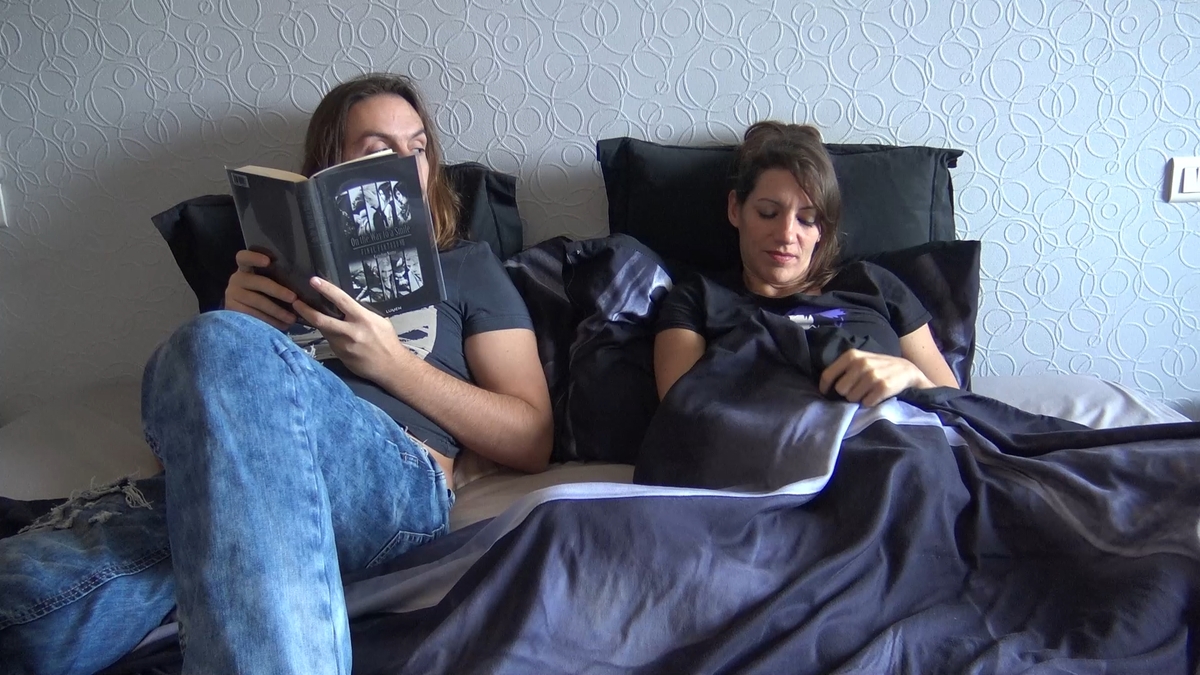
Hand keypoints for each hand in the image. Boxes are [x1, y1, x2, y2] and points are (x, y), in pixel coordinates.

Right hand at [224, 250, 297, 329]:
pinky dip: (270, 321)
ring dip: (277, 311)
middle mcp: (236, 279)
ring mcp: (232, 294)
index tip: (268, 261)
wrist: (242, 316)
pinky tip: (282, 324)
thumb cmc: (263, 294)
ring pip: (257, 301)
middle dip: (277, 290)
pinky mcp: (232, 310)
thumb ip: (277, 279)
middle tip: (294, 298)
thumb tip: (303, 285)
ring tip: (292, 318)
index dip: (254, 257)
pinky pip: (253, 315)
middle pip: (258, 282)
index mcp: (245, 268)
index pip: (244, 257)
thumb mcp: (268, 283)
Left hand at [291, 277, 411, 382]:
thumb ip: (362, 314)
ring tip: (315, 317)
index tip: (313, 281)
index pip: (341, 300)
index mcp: (363, 319)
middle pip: (320, 319)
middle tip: (295, 302)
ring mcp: (343, 346)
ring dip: (320, 324)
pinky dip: (331, 337)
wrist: (391, 367)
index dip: (326, 289)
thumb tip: (347, 307)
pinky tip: (337, 337)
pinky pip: (331, 343)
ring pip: (324, 331)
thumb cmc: (387, 341)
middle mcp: (350, 332)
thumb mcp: (379, 321)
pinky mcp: (340, 356)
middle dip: (305, 310)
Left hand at [818, 349, 933, 406]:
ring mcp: (873, 375)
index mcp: (852, 355)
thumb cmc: (879, 367)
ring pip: (852, 398)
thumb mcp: (861, 360)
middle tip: (857, 390)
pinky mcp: (883, 387)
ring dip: (859, 399)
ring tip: (868, 392)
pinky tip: (876, 396)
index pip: (828, 375)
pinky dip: (870, 403)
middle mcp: (861, 363)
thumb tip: (825, 386)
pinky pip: (866, 403)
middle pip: (840, 389)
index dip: (825, 387)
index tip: (826, 393)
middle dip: (847, 393)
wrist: (907, 370)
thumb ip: (844, 368)